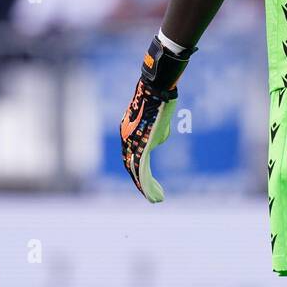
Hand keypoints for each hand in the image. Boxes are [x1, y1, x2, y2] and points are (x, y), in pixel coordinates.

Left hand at [120, 76, 176, 201]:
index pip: (129, 155)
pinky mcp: (142, 144)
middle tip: (153, 195)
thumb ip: (156, 132)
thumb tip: (157, 141)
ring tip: (156, 199)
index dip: (137, 169)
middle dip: (141, 182)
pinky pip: (142, 170)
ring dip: (146, 188)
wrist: (157, 86)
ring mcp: (133, 141)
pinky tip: (154, 195)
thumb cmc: (160, 96)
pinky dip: (148, 185)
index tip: (147, 179)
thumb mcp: (157, 117)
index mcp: (128, 130)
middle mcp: (126, 138)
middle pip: (130, 165)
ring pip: (136, 171)